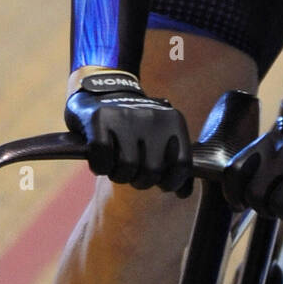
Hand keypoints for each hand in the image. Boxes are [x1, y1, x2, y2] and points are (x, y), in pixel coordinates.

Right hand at [65, 69, 191, 191]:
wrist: (103, 89)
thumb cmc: (136, 124)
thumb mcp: (161, 135)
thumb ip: (175, 162)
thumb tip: (183, 194)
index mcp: (173, 120)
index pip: (182, 165)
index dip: (171, 182)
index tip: (161, 184)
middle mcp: (152, 116)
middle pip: (152, 172)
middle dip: (140, 180)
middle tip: (133, 173)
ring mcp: (125, 116)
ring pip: (126, 169)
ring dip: (119, 175)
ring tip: (116, 166)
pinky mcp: (99, 119)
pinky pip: (102, 161)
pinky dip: (100, 167)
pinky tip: (101, 161)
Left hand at [222, 123, 282, 224]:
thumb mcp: (282, 153)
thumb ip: (260, 168)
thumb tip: (237, 196)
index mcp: (269, 143)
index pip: (235, 171)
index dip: (233, 194)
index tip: (240, 205)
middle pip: (255, 194)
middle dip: (264, 209)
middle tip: (276, 209)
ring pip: (278, 205)